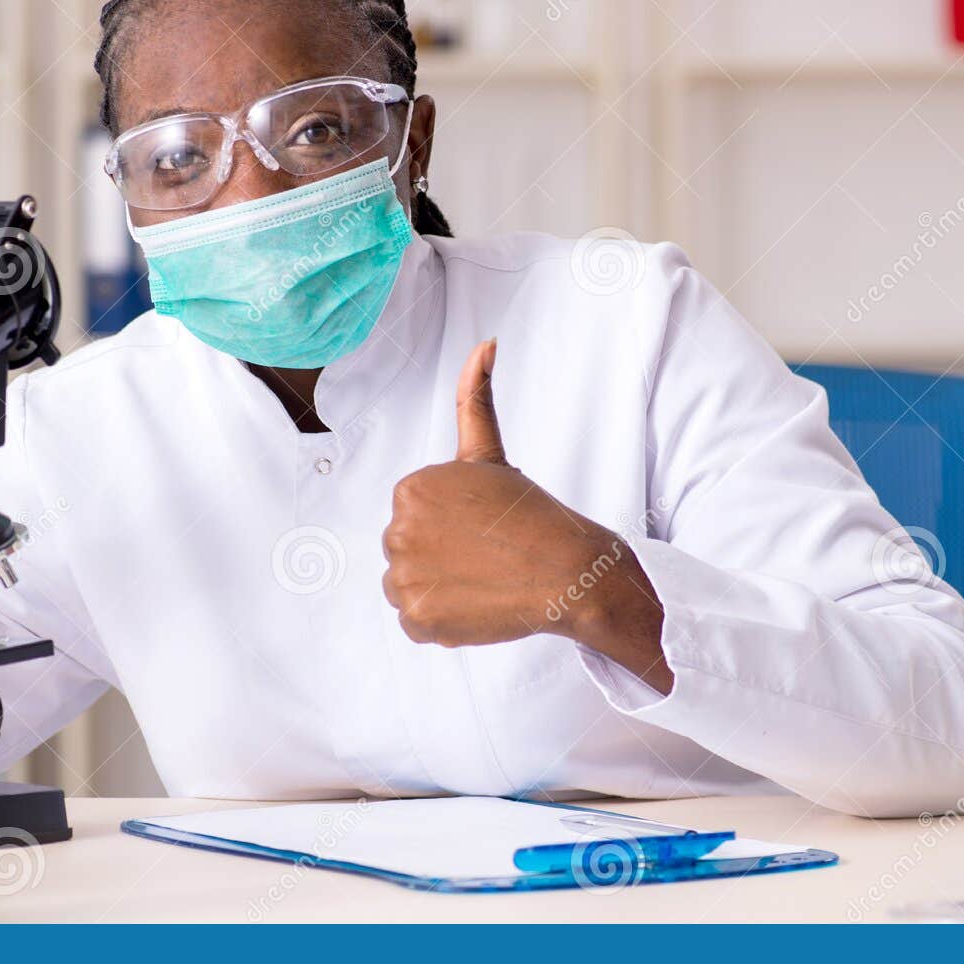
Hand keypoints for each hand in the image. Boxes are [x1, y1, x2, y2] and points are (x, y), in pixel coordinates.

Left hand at [381, 340, 671, 690]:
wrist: (566, 572)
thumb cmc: (530, 514)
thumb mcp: (490, 453)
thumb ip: (474, 397)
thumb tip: (486, 343)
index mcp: (411, 489)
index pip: (415, 515)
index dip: (450, 525)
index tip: (481, 528)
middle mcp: (398, 531)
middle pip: (407, 549)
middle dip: (440, 554)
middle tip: (485, 556)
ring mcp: (405, 578)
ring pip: (408, 585)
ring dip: (438, 587)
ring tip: (480, 579)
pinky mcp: (416, 618)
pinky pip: (415, 620)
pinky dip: (441, 619)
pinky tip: (474, 603)